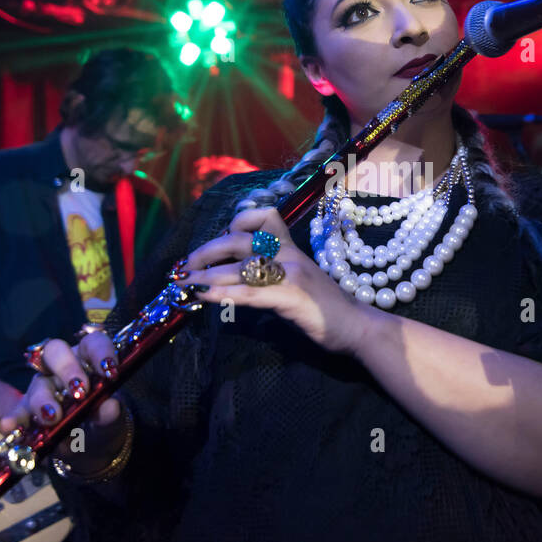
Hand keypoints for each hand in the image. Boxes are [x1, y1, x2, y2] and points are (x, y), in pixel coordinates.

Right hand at [0, 332, 122, 459]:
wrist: (91, 445)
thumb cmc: (102, 419)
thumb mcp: (110, 419)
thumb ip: (110, 413)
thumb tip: (110, 407)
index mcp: (88, 360)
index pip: (93, 343)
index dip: (101, 352)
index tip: (110, 372)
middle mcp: (62, 368)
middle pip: (56, 352)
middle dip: (67, 369)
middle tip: (80, 392)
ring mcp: (42, 387)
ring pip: (38, 383)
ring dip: (43, 399)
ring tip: (52, 417)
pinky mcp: (27, 410)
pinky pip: (18, 411)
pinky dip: (14, 418)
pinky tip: (10, 425)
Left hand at [181, 206, 376, 355]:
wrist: (357, 326)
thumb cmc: (325, 307)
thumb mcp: (297, 279)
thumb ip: (270, 271)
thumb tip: (232, 274)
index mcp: (291, 247)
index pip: (262, 215)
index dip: (235, 221)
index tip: (218, 239)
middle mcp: (289, 254)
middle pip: (239, 240)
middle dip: (206, 251)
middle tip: (186, 267)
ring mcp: (291, 274)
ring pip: (239, 267)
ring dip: (206, 276)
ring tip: (185, 284)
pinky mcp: (291, 297)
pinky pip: (249, 292)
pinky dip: (223, 294)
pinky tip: (205, 298)